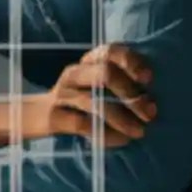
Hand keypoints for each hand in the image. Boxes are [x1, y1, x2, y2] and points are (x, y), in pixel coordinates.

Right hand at [40, 43, 157, 146]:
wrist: (39, 114)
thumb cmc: (79, 100)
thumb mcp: (94, 84)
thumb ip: (117, 82)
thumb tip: (152, 97)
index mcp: (87, 62)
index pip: (110, 51)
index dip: (131, 62)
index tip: (148, 79)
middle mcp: (74, 74)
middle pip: (105, 74)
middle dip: (131, 94)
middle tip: (150, 112)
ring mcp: (62, 94)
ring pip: (95, 103)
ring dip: (123, 119)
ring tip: (140, 131)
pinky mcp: (55, 116)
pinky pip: (84, 124)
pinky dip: (106, 134)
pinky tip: (121, 140)